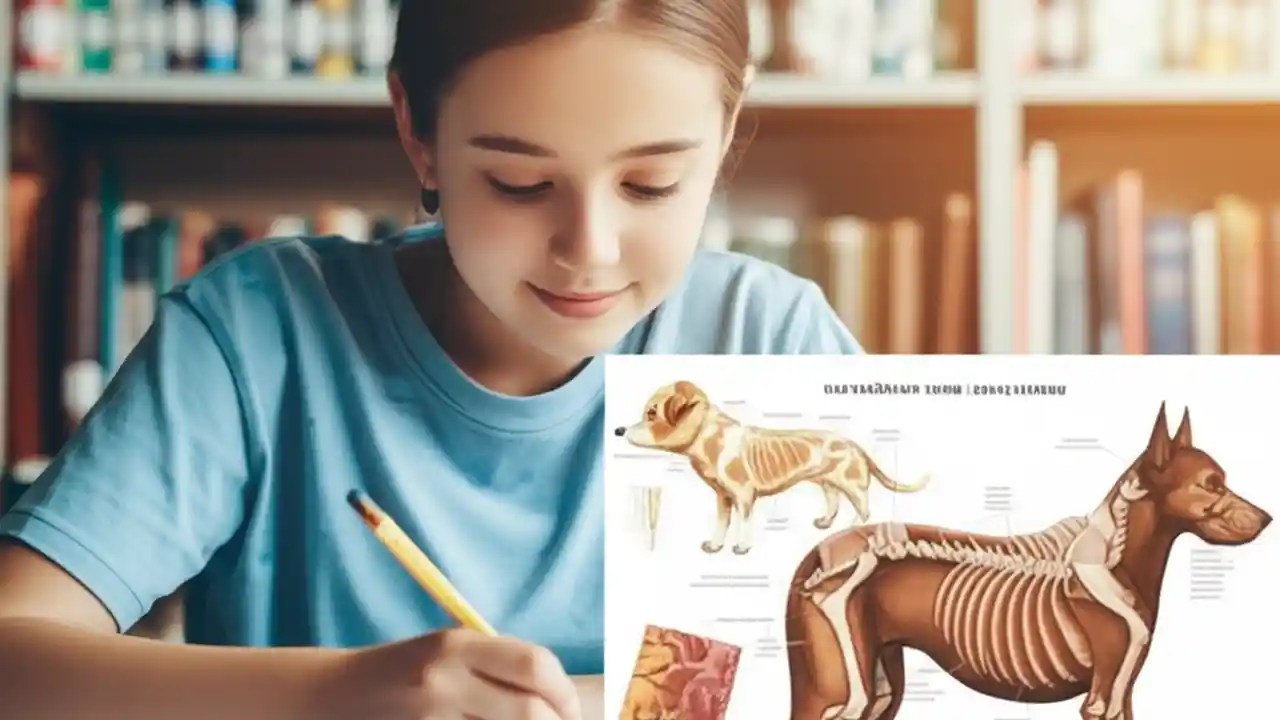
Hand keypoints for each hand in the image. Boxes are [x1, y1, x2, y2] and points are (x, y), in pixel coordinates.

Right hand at [343, 628, 582, 719]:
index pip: (535, 664)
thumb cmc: (404, 674)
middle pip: (530, 711)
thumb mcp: (447, 653)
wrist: (332, 695)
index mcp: (456, 644)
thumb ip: (498, 667)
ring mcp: (430, 717)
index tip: (572, 711)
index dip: (565, 693)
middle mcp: (444, 679)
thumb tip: (561, 699)